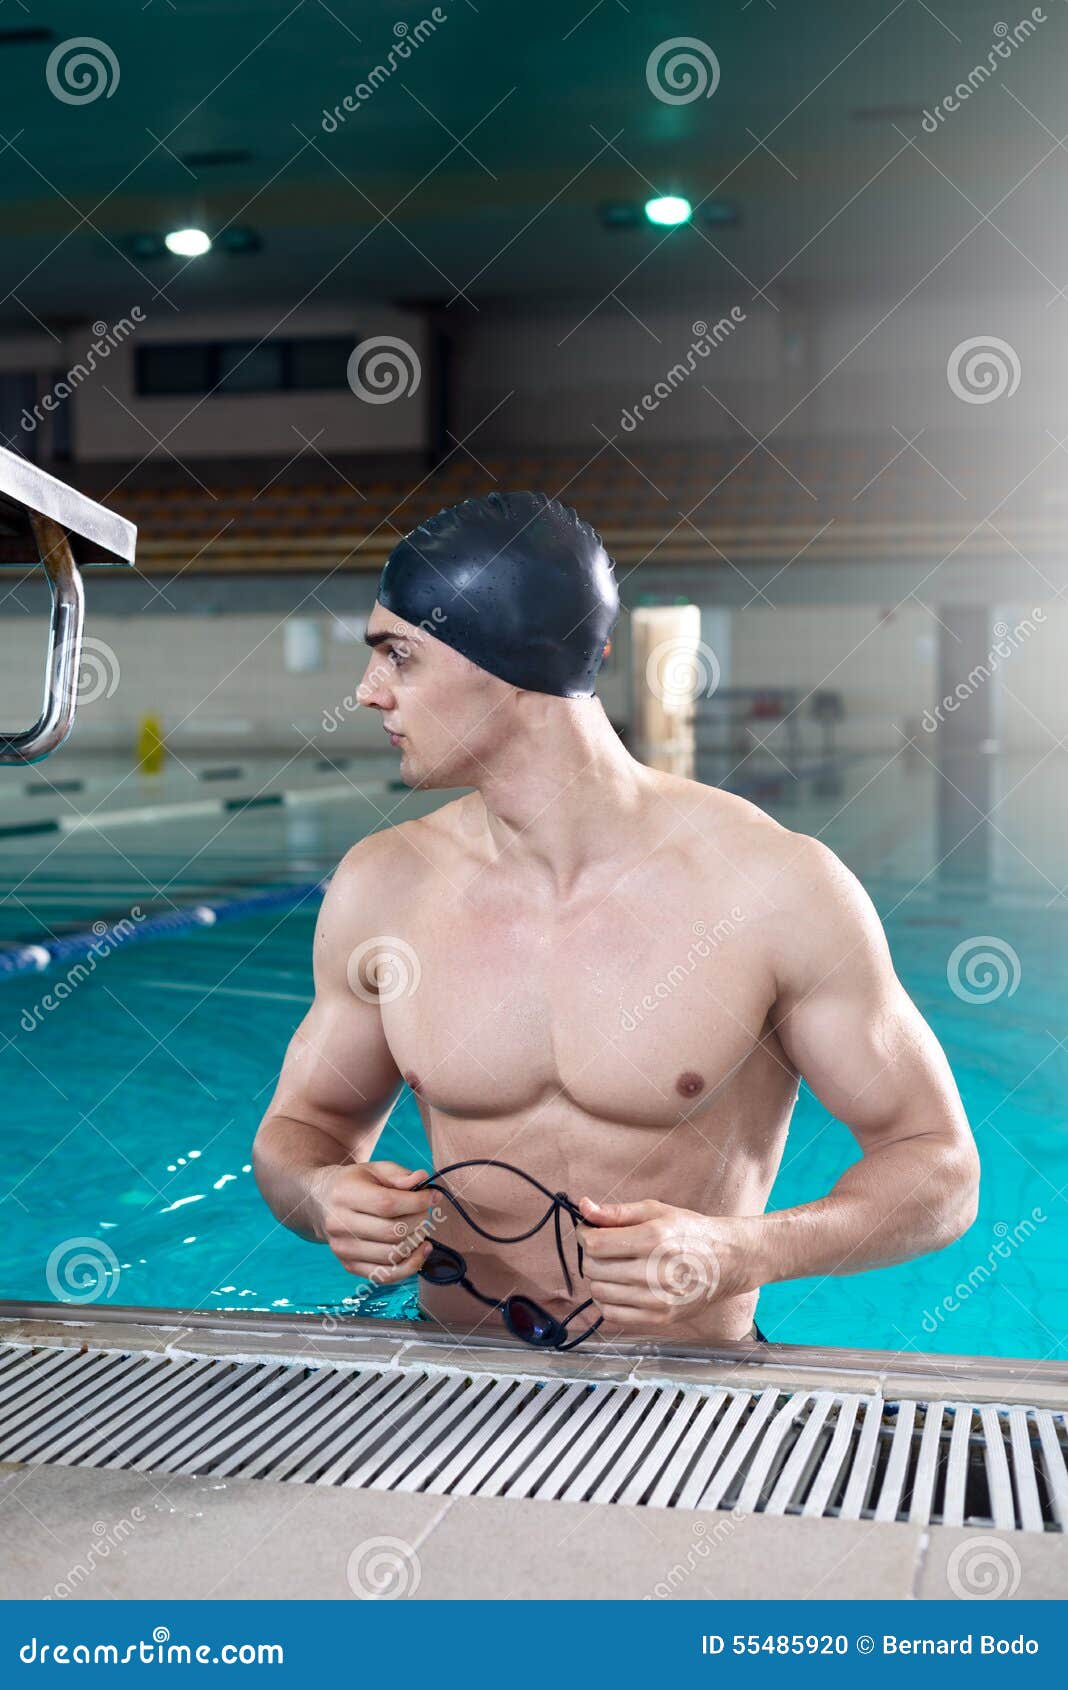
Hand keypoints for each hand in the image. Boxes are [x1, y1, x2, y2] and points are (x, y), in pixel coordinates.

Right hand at [319, 1160, 432, 1283]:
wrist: (321, 1202)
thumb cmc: (355, 1183)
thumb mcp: (375, 1170)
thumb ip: (400, 1175)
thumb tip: (423, 1179)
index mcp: (345, 1194)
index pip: (387, 1204)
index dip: (416, 1202)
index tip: (433, 1197)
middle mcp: (339, 1224)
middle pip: (392, 1232)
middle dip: (419, 1221)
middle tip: (426, 1212)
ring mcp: (342, 1249)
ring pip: (392, 1255)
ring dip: (416, 1243)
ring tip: (421, 1229)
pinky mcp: (349, 1266)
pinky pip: (385, 1276)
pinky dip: (410, 1266)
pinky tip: (420, 1250)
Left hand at [577, 1196, 759, 1328]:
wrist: (728, 1261)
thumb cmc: (691, 1232)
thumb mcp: (656, 1211)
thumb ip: (617, 1212)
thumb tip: (584, 1207)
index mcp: (654, 1240)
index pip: (595, 1244)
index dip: (585, 1234)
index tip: (590, 1231)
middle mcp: (656, 1272)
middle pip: (594, 1268)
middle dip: (591, 1255)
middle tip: (604, 1247)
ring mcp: (658, 1300)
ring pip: (599, 1292)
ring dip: (598, 1278)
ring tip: (614, 1266)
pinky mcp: (659, 1319)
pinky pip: (612, 1315)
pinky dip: (607, 1301)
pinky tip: (620, 1286)